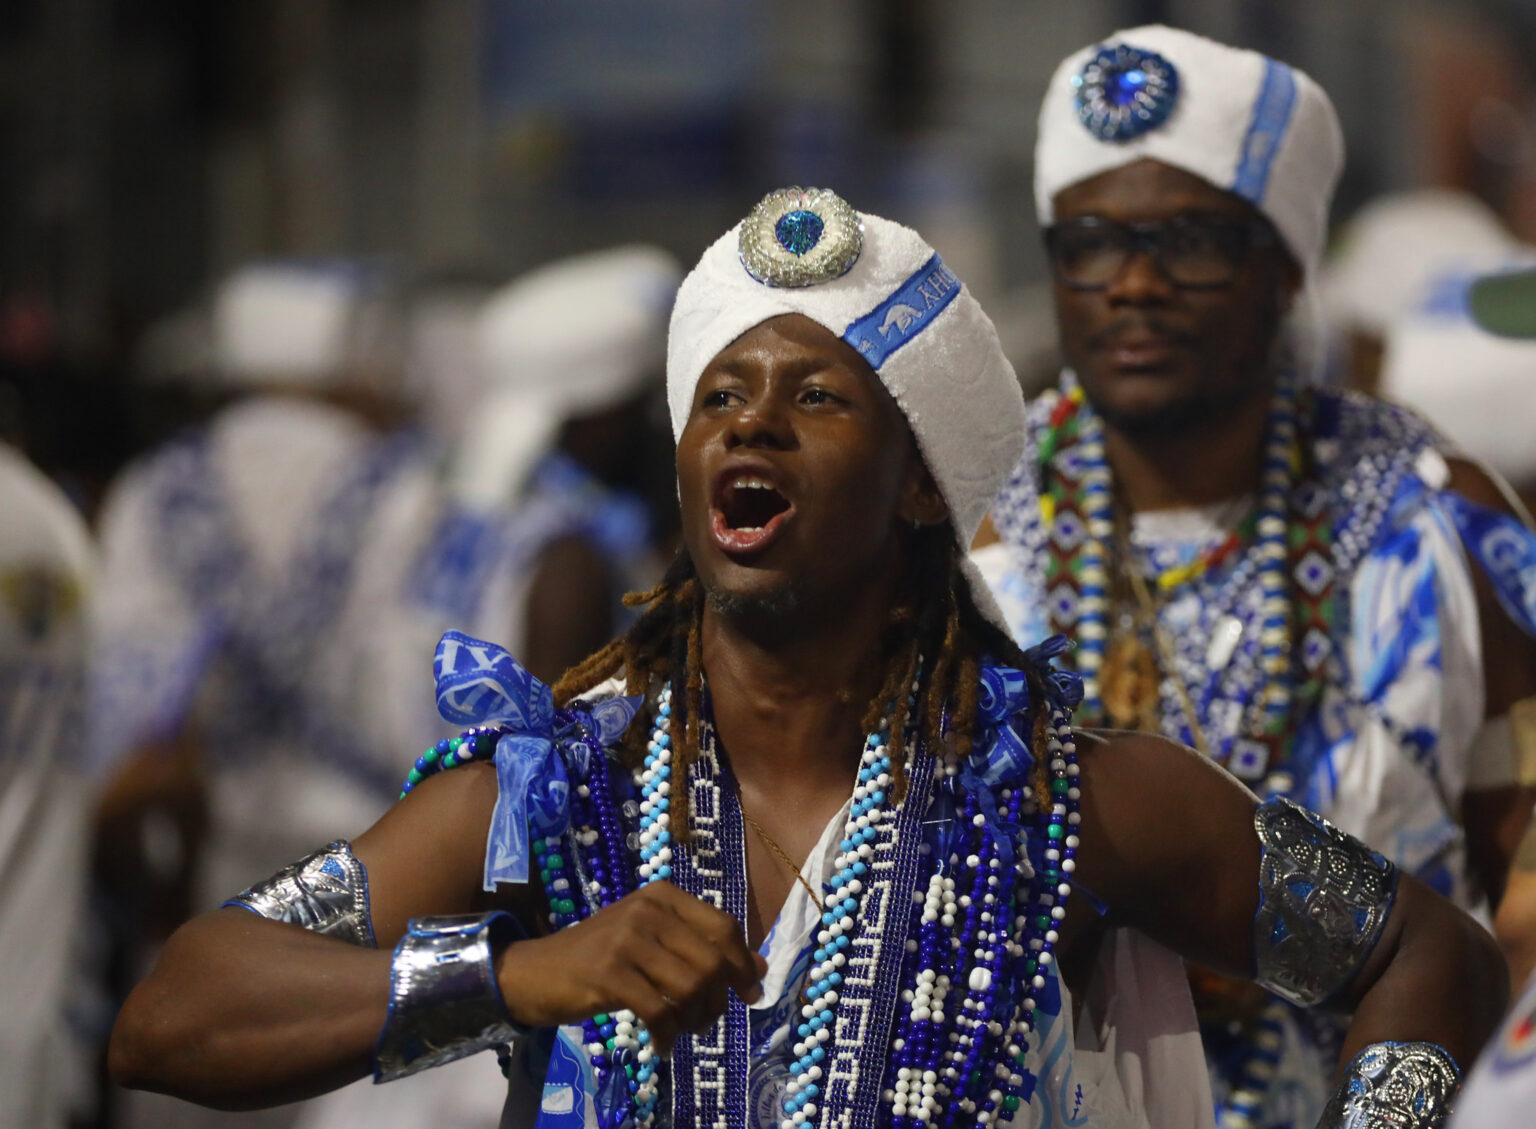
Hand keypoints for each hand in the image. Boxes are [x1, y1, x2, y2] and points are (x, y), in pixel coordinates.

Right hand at [495, 881, 766, 1053]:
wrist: (535, 970)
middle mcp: (649, 909)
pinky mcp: (610, 973)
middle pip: (712, 960)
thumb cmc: (598, 955)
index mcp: (663, 896)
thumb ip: (700, 947)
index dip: (743, 964)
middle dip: (720, 999)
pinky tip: (661, 1044)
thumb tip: (759, 968)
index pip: (723, 927)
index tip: (749, 994)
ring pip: (692, 986)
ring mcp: (628, 939)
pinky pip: (660, 1012)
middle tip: (706, 1021)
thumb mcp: (651, 940)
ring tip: (682, 1031)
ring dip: (695, 1019)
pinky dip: (668, 1036)